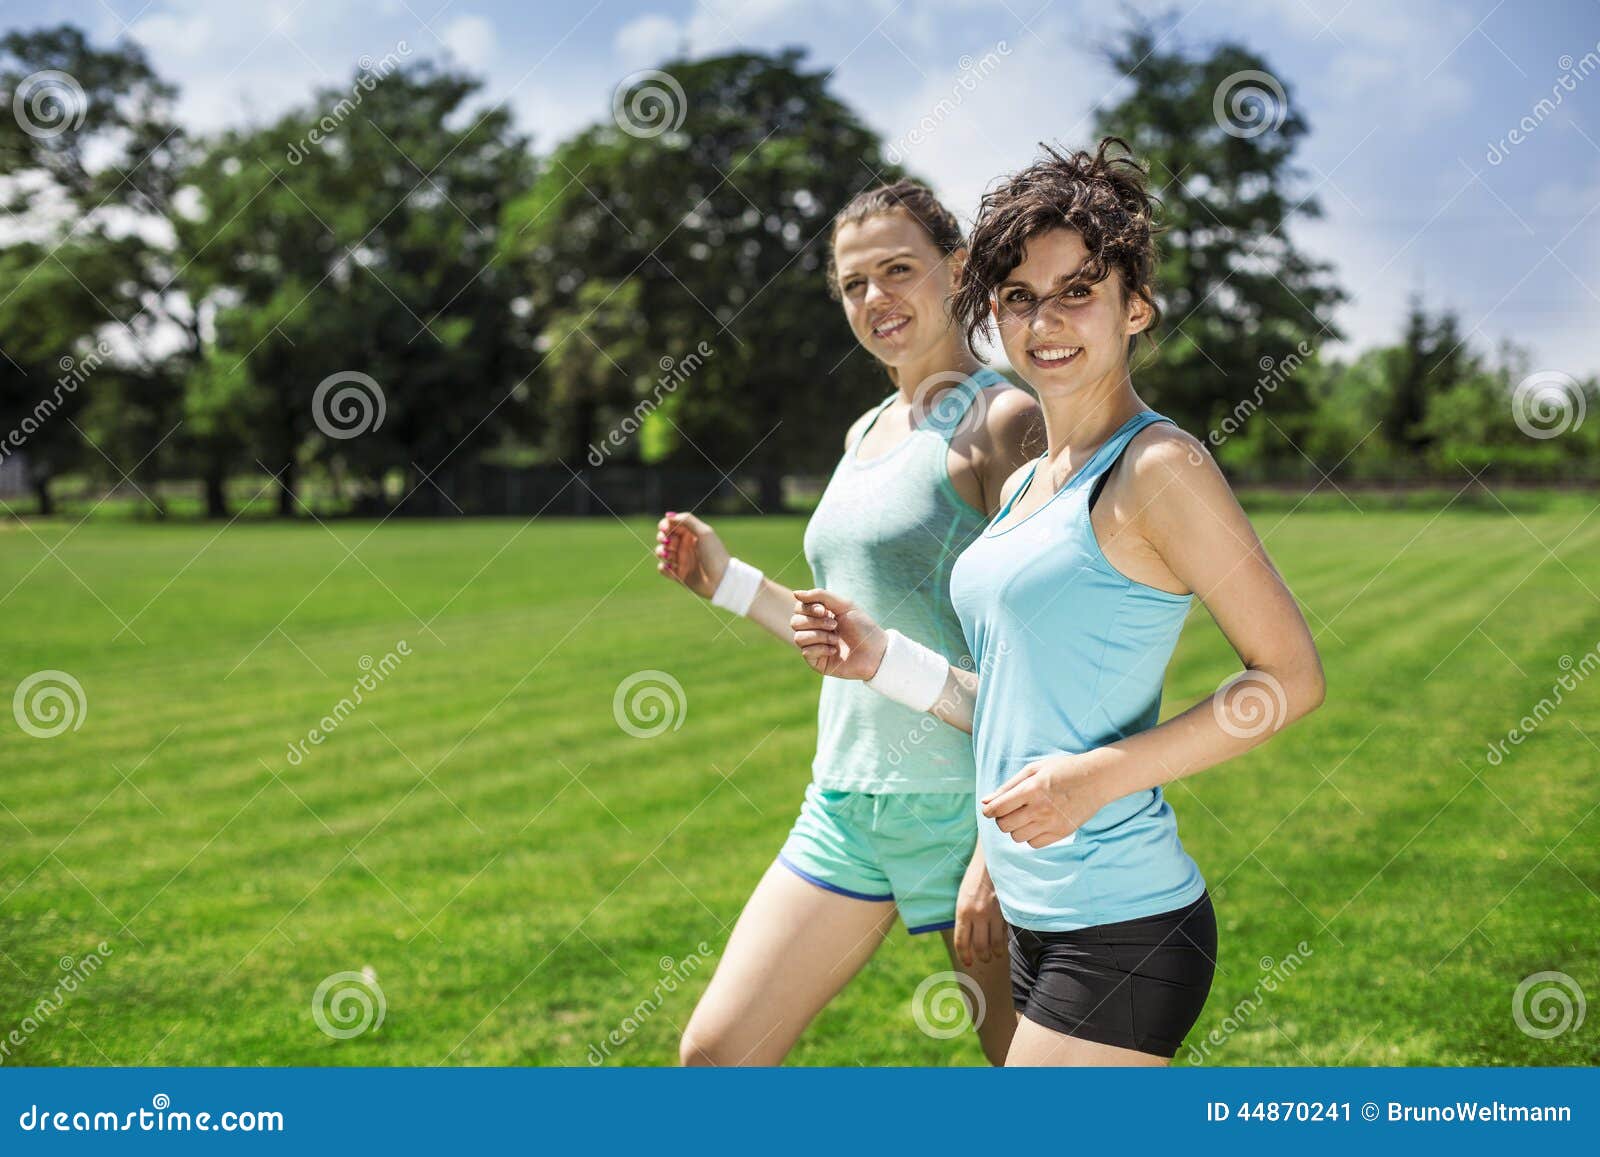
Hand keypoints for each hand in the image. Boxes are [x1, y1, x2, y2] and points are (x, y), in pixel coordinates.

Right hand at [655, 511, 728, 598]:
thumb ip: (687, 520)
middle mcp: (684, 546)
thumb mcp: (704, 532)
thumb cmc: (715, 554)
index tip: (665, 529)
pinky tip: (672, 568)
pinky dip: (664, 568)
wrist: (721, 580)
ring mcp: (681, 560)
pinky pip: (663, 568)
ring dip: (662, 552)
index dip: (664, 525)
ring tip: (671, 557)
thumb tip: (668, 515)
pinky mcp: (678, 574)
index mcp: (691, 534)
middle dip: (663, 539)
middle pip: (664, 537)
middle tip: (670, 544)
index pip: (671, 525)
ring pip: (661, 552)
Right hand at [789, 588, 886, 679]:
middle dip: (815, 622)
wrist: (876, 651)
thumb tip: (795, 593)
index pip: (798, 608)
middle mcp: (813, 630)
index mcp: (819, 616)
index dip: (808, 608)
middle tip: (835, 625)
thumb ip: (820, 596)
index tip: (824, 610)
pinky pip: (806, 652)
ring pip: (798, 637)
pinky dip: (821, 649)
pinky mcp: (816, 662)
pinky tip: (835, 651)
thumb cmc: (862, 627)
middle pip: (795, 622)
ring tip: (836, 639)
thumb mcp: (844, 605)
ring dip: (819, 636)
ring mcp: (813, 647)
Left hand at [953, 852, 1005, 966]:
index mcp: (962, 910)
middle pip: (979, 946)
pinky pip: (1005, 931)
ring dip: (995, 953)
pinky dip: (1004, 940)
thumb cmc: (975, 875)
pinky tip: (1003, 944)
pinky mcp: (1007, 909)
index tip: (967, 963)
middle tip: (983, 960)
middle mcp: (977, 915)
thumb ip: (964, 914)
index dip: (964, 955)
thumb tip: (966, 933)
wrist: (992, 859)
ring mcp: (994, 913)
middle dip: (981, 957)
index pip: (961, 941)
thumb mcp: (963, 895)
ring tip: (994, 956)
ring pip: (995, 942)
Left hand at [980, 752, 1112, 847]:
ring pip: (1017, 837)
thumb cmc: (1063, 770)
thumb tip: (985, 802)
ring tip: (1026, 815)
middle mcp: (1040, 809)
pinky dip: (1030, 836)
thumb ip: (1008, 787)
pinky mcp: (1061, 834)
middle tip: (1011, 810)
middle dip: (1002, 818)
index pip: (997, 809)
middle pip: (1004, 826)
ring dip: (1016, 828)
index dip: (989, 810)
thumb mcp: (1034, 769)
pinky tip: (1037, 823)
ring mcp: (1051, 824)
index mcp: (1031, 790)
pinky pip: (1033, 844)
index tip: (991, 809)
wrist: (1097, 779)